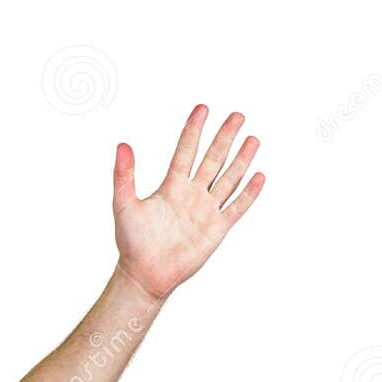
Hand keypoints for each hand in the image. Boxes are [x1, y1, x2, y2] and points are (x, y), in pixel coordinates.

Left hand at [111, 104, 264, 301]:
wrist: (144, 274)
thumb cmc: (131, 242)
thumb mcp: (124, 204)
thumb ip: (123, 175)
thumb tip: (122, 145)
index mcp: (171, 186)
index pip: (186, 151)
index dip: (194, 130)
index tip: (202, 108)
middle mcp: (191, 195)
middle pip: (213, 159)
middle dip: (225, 137)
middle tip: (238, 115)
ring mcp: (206, 211)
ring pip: (228, 179)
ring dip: (241, 159)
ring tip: (253, 139)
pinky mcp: (216, 229)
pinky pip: (237, 208)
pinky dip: (248, 193)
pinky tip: (259, 176)